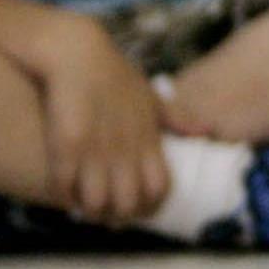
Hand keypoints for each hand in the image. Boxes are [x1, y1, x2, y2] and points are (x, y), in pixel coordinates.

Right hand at [35, 16, 169, 226]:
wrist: (78, 53)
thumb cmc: (115, 75)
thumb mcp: (150, 95)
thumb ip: (176, 118)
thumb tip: (204, 133)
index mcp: (147, 139)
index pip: (158, 188)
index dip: (149, 206)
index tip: (137, 207)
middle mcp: (125, 149)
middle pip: (127, 204)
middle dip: (117, 215)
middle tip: (107, 213)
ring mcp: (96, 149)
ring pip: (96, 203)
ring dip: (89, 210)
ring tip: (84, 205)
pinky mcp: (67, 144)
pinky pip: (65, 187)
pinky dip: (64, 196)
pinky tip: (64, 191)